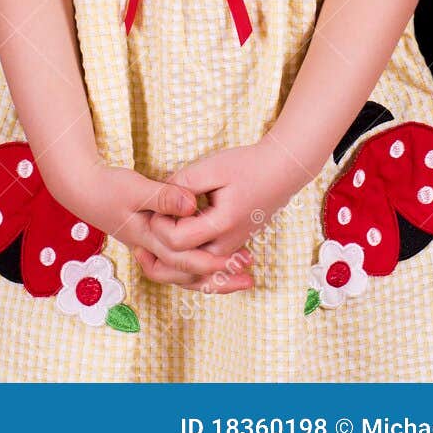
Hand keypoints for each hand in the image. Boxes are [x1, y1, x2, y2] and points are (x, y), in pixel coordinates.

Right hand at [57, 158, 254, 295]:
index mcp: (148, 238)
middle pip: (188, 274)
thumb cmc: (107, 187)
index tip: (236, 260)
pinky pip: (180, 263)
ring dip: (212, 278)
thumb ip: (164, 196)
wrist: (82, 189)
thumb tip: (192, 204)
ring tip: (240, 278)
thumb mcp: (135, 187)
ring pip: (184, 274)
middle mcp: (151, 249)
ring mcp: (151, 247)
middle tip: (249, 276)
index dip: (211, 262)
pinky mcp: (153, 240)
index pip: (183, 259)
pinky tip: (217, 263)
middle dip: (219, 278)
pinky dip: (199, 268)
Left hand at [139, 133, 306, 289]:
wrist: (280, 172)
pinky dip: (183, 257)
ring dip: (170, 252)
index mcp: (222, 225)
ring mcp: (229, 250)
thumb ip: (182, 185)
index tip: (156, 204)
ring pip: (191, 267)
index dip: (160, 223)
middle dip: (161, 240)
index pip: (177, 240)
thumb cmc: (247, 166)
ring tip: (154, 232)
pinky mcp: (228, 247)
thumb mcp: (211, 167)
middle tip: (152, 216)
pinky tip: (168, 237)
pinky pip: (201, 263)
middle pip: (181, 260)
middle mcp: (226, 245)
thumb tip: (158, 198)